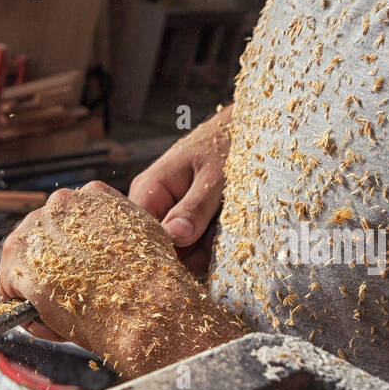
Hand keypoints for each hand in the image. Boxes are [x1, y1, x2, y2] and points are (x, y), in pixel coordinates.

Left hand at [0, 181, 243, 378]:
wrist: (147, 305)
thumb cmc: (152, 280)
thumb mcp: (143, 234)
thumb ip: (118, 228)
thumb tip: (105, 242)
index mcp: (92, 194)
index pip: (63, 217)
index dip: (65, 248)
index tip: (72, 269)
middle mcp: (61, 205)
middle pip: (37, 235)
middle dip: (44, 265)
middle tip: (61, 294)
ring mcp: (38, 232)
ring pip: (19, 259)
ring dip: (30, 286)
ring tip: (53, 311)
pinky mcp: (22, 264)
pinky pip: (9, 286)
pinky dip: (21, 306)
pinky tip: (43, 319)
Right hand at [128, 104, 233, 276]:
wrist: (250, 129)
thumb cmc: (228, 142)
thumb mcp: (215, 176)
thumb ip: (195, 207)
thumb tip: (174, 236)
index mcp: (148, 189)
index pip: (138, 234)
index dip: (159, 252)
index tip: (187, 259)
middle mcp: (151, 204)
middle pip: (158, 247)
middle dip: (188, 252)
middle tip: (215, 238)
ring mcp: (168, 214)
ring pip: (179, 250)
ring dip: (203, 249)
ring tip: (223, 228)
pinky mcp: (185, 221)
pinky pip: (192, 245)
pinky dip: (210, 244)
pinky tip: (223, 231)